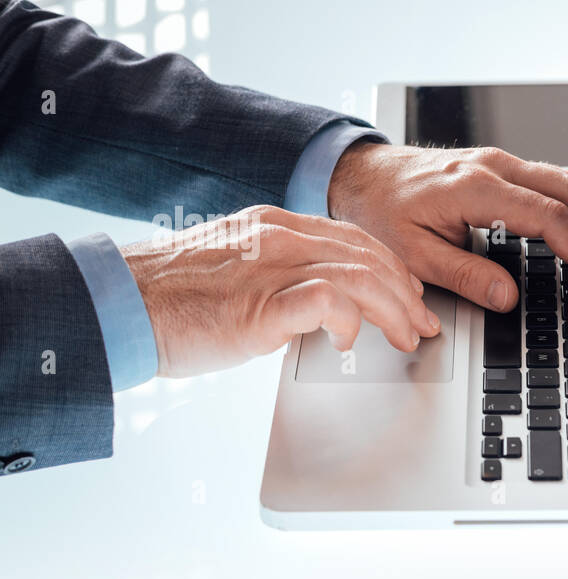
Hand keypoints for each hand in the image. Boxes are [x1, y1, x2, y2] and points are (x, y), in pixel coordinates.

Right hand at [122, 205, 439, 377]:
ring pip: (360, 276)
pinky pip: (328, 300)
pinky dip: (350, 320)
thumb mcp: (238, 272)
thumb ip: (281, 276)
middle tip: (422, 325)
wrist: (122, 303)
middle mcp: (280, 238)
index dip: (394, 271)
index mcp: (276, 226)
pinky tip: (350, 340)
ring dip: (392, 312)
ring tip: (404, 338)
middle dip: (406, 295)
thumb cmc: (174, 298)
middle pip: (369, 256)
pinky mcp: (261, 303)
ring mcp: (272, 266)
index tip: (412, 299)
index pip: (357, 240)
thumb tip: (322, 306)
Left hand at [326, 143, 567, 311]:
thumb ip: (463, 276)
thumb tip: (507, 298)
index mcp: (475, 187)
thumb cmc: (382, 212)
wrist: (363, 175)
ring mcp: (503, 162)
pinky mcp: (505, 167)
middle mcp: (496, 166)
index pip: (549, 217)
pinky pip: (557, 180)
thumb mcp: (412, 255)